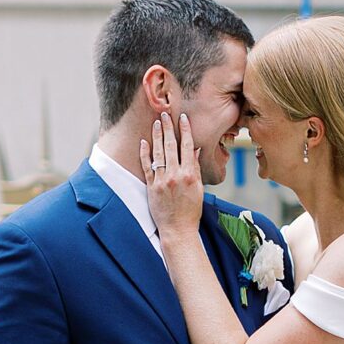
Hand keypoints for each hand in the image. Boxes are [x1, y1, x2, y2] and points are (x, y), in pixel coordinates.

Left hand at [140, 114, 203, 240]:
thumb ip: (196, 169)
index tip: (183, 118)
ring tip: (156, 122)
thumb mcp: (199, 189)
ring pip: (158, 153)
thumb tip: (195, 151)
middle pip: (171, 146)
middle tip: (165, 113)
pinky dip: (145, 153)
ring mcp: (162, 181)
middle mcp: (175, 175)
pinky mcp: (151, 187)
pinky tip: (144, 142)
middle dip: (168, 128)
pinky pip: (146, 167)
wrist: (178, 230)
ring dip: (157, 136)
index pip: (187, 147)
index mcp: (190, 175)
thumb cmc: (191, 211)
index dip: (185, 131)